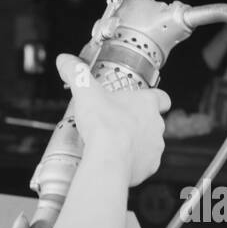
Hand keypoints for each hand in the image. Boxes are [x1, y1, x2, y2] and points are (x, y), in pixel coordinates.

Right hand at [55, 52, 170, 186]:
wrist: (109, 160)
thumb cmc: (103, 125)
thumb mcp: (86, 92)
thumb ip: (76, 73)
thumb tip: (64, 60)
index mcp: (147, 104)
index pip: (162, 97)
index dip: (155, 98)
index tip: (145, 100)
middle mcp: (156, 125)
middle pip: (151, 121)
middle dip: (136, 123)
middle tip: (116, 123)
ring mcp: (155, 147)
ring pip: (148, 143)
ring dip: (135, 143)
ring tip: (114, 144)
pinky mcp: (150, 167)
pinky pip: (144, 163)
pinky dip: (132, 162)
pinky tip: (118, 160)